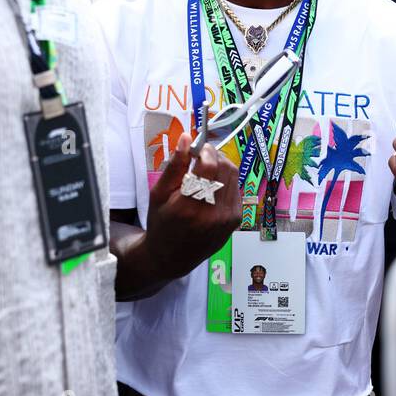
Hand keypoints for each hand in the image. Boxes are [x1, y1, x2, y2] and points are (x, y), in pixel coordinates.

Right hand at [143, 133, 241, 281]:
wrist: (171, 256)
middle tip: (200, 157)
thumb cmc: (161, 222)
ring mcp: (228, 218)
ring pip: (234, 176)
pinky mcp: (236, 220)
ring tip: (204, 172)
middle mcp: (213, 213)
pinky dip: (225, 182)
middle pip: (225, 168)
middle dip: (214, 156)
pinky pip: (236, 188)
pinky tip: (211, 189)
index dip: (205, 151)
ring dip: (221, 167)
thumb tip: (187, 138)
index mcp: (189, 206)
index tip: (197, 149)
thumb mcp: (159, 193)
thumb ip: (175, 165)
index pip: (209, 166)